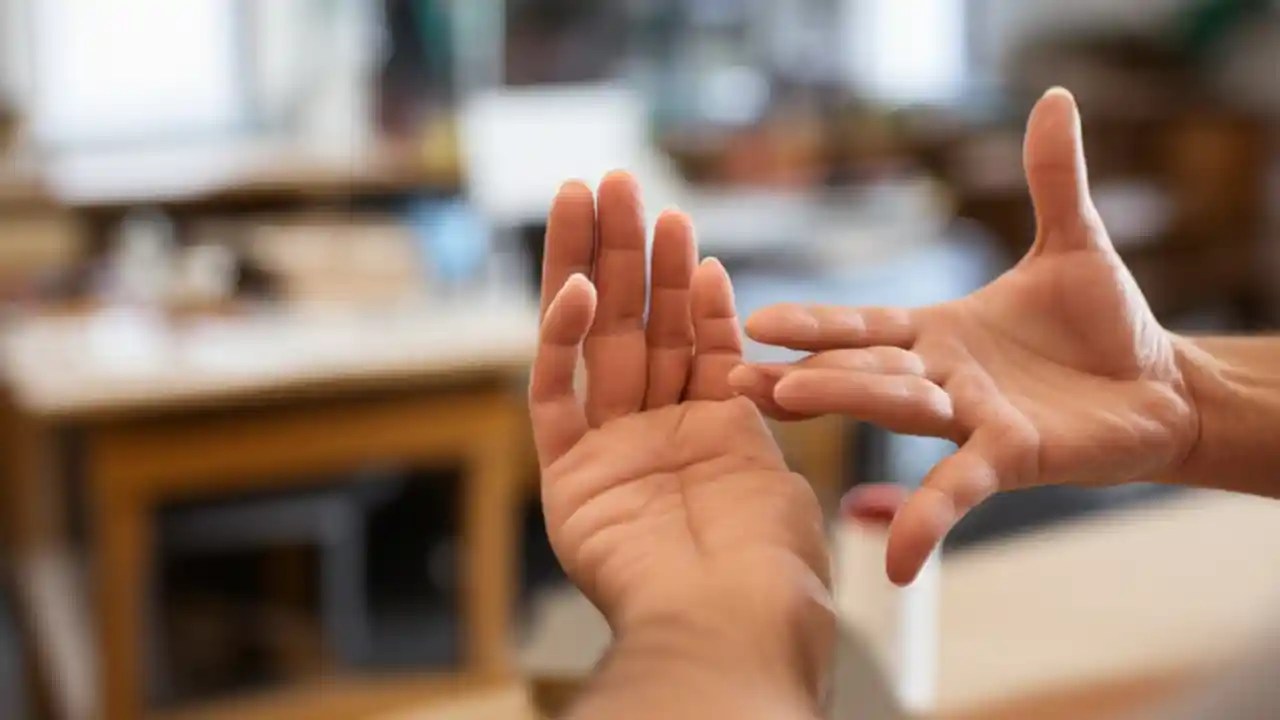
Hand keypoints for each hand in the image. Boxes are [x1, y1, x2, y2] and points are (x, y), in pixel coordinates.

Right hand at [530, 174, 830, 669]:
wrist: (728, 627)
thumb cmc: (771, 566)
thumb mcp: (779, 475)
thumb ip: (759, 413)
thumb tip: (761, 366)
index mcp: (716, 436)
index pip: (696, 341)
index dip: (687, 284)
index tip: (682, 228)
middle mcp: (657, 438)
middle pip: (638, 327)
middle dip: (627, 253)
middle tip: (617, 182)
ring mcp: (609, 454)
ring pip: (594, 343)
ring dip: (590, 268)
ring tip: (588, 195)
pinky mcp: (565, 477)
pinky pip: (557, 395)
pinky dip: (562, 339)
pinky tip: (580, 289)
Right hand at [732, 89, 1199, 584]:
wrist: (1163, 385)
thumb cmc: (1106, 322)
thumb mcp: (1074, 241)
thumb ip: (1051, 176)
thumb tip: (1052, 99)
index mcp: (936, 333)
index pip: (861, 325)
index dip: (811, 324)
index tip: (751, 317)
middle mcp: (939, 379)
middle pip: (861, 369)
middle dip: (801, 369)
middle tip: (732, 374)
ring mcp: (969, 420)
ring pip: (895, 408)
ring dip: (843, 403)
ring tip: (781, 402)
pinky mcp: (1010, 456)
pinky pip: (959, 489)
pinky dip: (923, 523)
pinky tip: (893, 559)